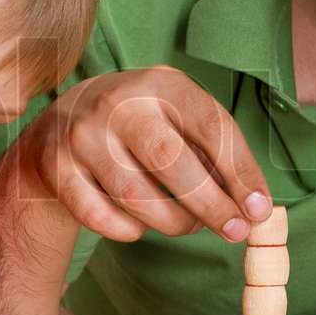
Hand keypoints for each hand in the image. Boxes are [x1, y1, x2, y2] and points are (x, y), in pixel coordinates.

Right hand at [29, 66, 272, 241]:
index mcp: (161, 83)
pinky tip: (141, 225)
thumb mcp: (177, 117)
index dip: (240, 172)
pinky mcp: (56, 168)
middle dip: (211, 205)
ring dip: (173, 223)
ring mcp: (82, 135)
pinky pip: (101, 217)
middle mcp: (118, 102)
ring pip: (137, 197)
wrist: (61, 124)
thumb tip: (253, 204)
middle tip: (234, 230)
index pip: (211, 126)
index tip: (259, 208)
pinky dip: (129, 230)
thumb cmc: (141, 126)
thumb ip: (214, 151)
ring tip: (189, 225)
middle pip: (171, 161)